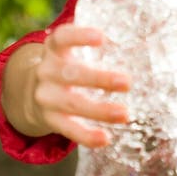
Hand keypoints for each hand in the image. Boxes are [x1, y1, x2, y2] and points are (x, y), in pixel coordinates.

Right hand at [32, 24, 130, 148]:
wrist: (33, 92)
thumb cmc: (67, 65)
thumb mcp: (71, 50)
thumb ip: (95, 46)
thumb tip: (143, 39)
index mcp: (54, 48)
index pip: (62, 37)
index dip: (79, 36)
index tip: (101, 37)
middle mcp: (46, 71)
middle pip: (71, 74)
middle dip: (99, 79)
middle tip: (127, 82)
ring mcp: (46, 97)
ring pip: (73, 103)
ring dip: (99, 110)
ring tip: (125, 114)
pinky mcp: (49, 119)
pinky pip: (68, 129)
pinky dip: (86, 136)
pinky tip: (105, 139)